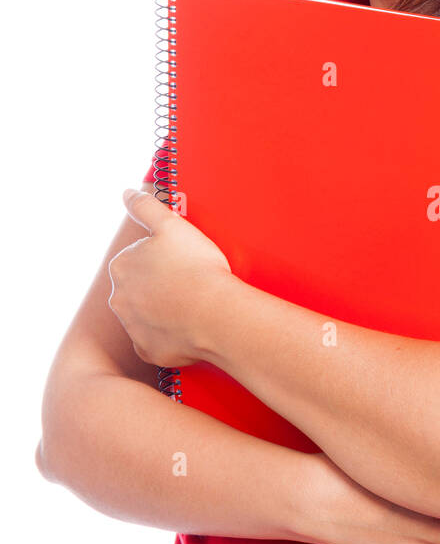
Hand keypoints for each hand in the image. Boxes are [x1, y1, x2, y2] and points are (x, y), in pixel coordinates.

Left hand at [107, 188, 233, 367]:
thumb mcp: (171, 225)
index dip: (162, 257)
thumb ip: (145, 206)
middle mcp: (119, 298)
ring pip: (146, 315)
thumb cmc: (197, 267)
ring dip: (163, 310)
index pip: (137, 257)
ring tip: (193, 305)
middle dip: (159, 285)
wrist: (216, 315)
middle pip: (139, 287)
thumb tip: (126, 193)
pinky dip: (169, 336)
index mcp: (122, 265)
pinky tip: (189, 328)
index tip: (183, 261)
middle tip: (190, 283)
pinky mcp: (148, 350)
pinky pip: (156, 341)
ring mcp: (132, 327)